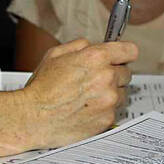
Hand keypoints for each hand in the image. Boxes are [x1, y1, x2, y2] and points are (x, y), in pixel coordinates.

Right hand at [21, 38, 137, 147]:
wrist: (33, 117)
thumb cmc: (41, 88)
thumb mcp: (55, 54)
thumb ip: (79, 45)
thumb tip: (92, 46)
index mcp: (96, 58)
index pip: (130, 51)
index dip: (124, 54)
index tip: (122, 57)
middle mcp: (107, 77)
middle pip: (126, 73)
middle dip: (113, 75)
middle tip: (95, 80)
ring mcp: (109, 100)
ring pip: (121, 94)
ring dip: (110, 94)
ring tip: (88, 97)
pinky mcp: (107, 118)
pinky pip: (113, 111)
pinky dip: (103, 110)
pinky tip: (86, 109)